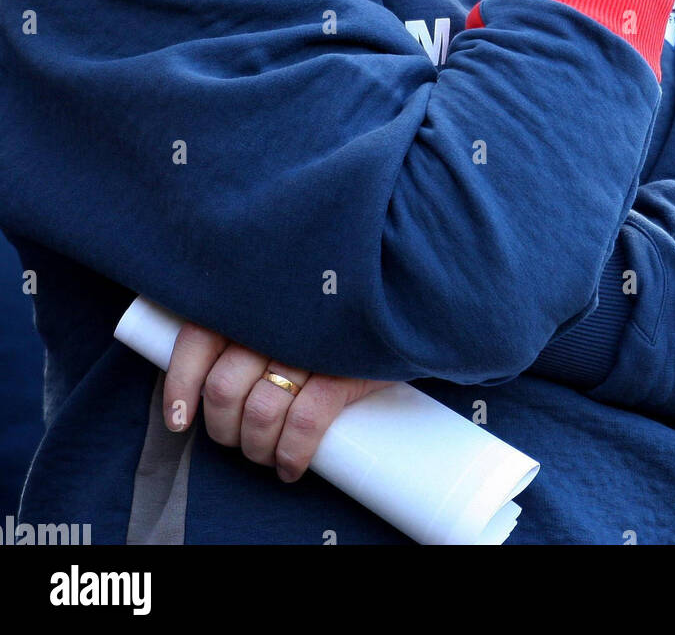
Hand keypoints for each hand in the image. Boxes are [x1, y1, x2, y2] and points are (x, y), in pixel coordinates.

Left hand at [163, 322, 392, 481]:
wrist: (400, 308)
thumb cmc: (330, 316)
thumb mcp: (281, 309)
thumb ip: (248, 327)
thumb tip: (201, 384)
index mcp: (254, 301)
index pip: (197, 341)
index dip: (180, 387)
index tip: (180, 420)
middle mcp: (275, 320)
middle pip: (223, 389)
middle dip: (224, 430)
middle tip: (237, 438)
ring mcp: (309, 346)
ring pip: (259, 413)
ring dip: (256, 449)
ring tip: (266, 454)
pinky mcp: (342, 372)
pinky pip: (303, 424)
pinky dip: (291, 455)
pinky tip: (289, 467)